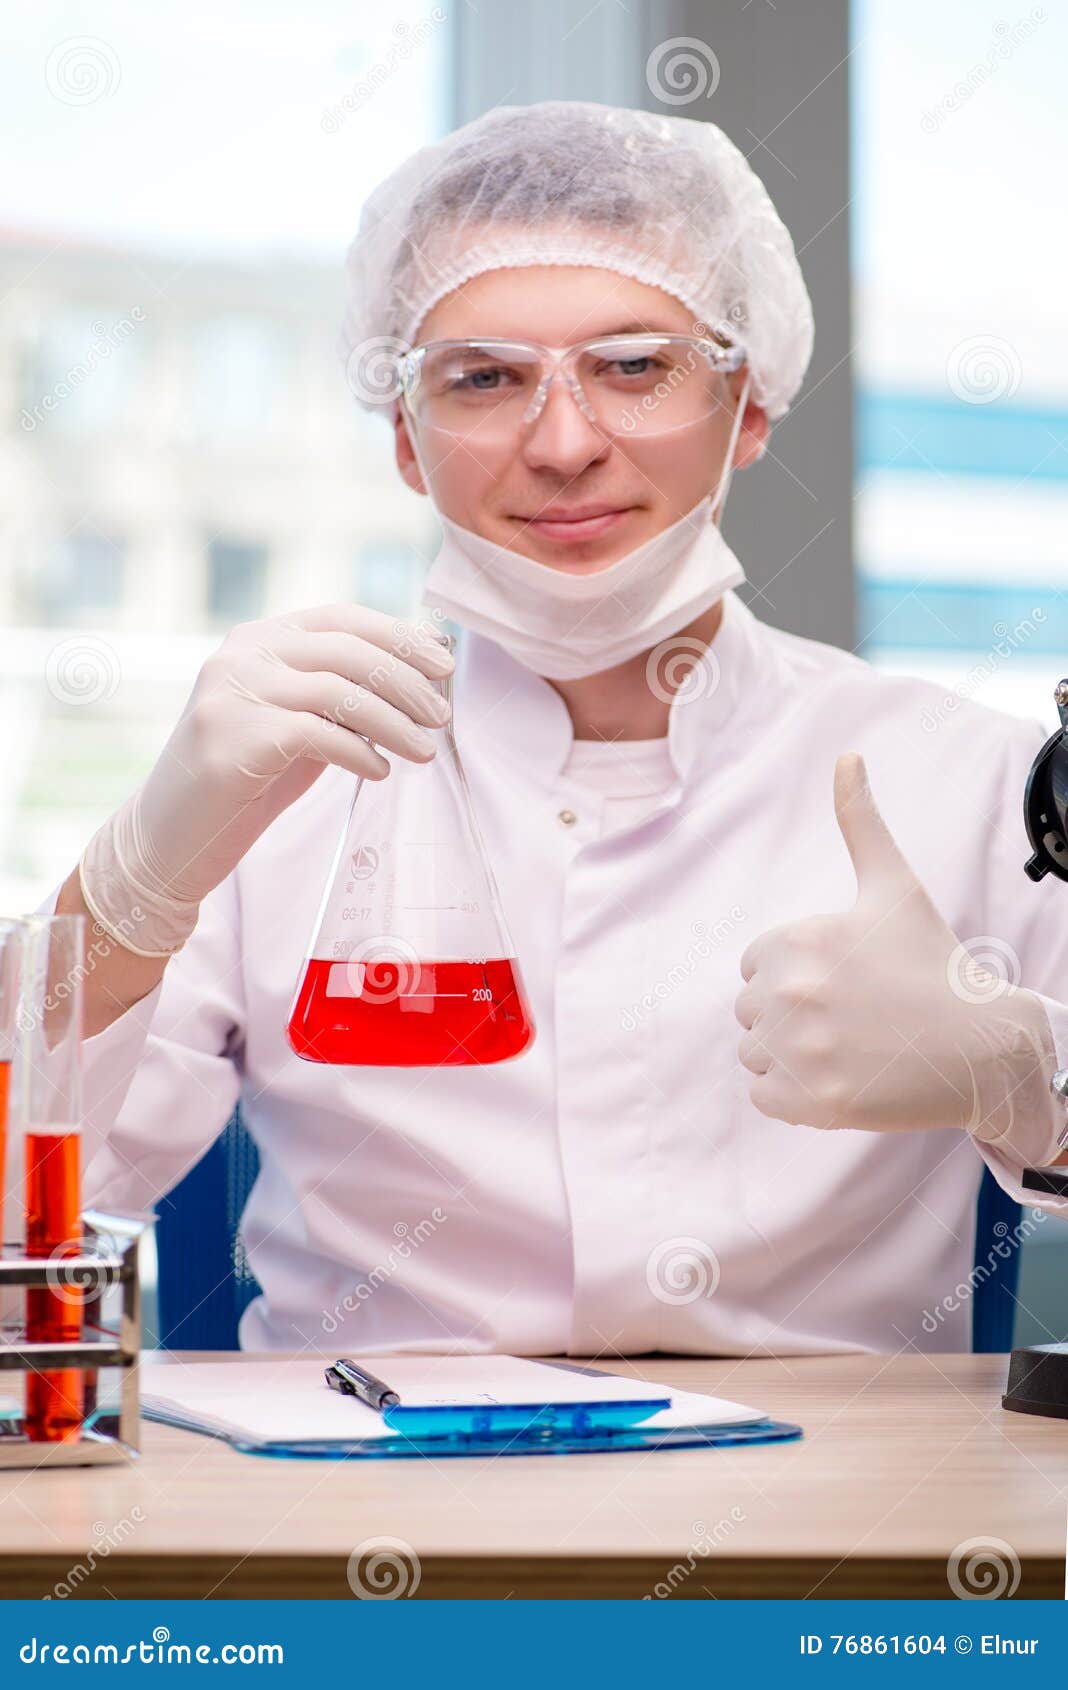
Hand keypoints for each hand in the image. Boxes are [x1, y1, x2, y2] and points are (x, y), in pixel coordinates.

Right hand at [79, 605, 454, 954]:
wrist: (173, 836)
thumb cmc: (245, 779)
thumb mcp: (296, 723)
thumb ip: (339, 697)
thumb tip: (418, 681)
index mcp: (259, 639)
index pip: (341, 618)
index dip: (398, 635)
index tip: (443, 661)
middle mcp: (242, 655)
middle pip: (347, 651)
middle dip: (406, 682)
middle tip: (443, 715)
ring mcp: (233, 694)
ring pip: (338, 692)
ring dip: (393, 723)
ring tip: (425, 751)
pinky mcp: (233, 739)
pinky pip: (317, 735)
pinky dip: (360, 752)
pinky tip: (380, 771)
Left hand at [734, 751, 1058, 1146]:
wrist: (982, 1046)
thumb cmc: (933, 964)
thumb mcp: (894, 886)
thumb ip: (861, 821)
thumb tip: (848, 755)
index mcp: (796, 940)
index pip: (757, 964)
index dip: (799, 973)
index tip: (847, 979)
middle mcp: (790, 993)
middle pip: (752, 1011)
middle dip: (792, 1015)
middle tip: (853, 1016)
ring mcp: (800, 1052)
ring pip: (755, 1055)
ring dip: (790, 1057)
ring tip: (849, 1047)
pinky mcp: (811, 1103)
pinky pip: (765, 1098)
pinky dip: (795, 1097)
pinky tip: (843, 1079)